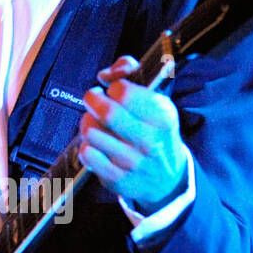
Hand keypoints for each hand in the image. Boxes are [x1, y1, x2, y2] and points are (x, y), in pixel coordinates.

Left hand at [78, 55, 188, 212]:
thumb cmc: (155, 131)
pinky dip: (85, 145)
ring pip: (92, 133)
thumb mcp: (155, 100)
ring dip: (87, 122)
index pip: (125, 92)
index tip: (113, 89)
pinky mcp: (117, 179)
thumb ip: (131, 74)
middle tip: (93, 99)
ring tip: (94, 122)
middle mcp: (149, 141)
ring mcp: (132, 162)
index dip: (113, 85)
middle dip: (92, 99)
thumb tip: (106, 73)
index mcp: (162, 117)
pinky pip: (87, 155)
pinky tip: (95, 144)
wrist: (167, 178)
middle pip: (107, 112)